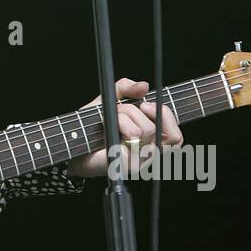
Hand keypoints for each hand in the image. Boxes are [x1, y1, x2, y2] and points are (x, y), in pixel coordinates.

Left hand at [66, 78, 183, 178]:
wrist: (73, 140)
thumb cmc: (93, 123)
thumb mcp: (112, 98)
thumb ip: (127, 88)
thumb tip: (144, 86)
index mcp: (151, 144)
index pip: (176, 138)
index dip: (167, 116)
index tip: (146, 104)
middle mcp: (147, 156)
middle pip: (166, 132)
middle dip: (140, 111)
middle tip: (122, 108)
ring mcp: (138, 162)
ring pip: (147, 130)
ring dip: (125, 114)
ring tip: (111, 116)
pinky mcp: (126, 164)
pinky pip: (133, 134)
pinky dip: (120, 121)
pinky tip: (108, 124)